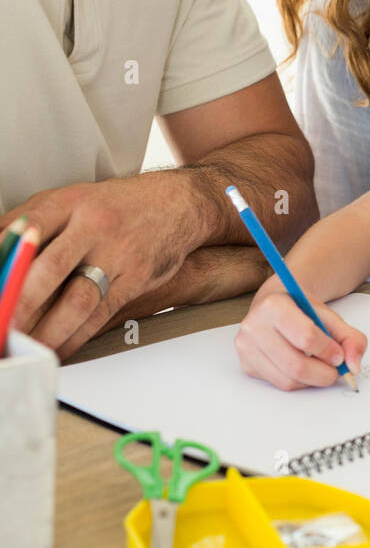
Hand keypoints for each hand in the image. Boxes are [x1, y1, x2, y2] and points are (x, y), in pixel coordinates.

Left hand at [0, 172, 201, 357]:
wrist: (176, 203)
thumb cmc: (114, 205)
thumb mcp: (69, 199)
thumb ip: (28, 222)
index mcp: (69, 202)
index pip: (28, 228)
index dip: (6, 258)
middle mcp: (93, 227)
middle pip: (50, 269)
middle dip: (20, 304)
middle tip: (3, 325)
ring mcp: (118, 254)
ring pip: (78, 300)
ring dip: (47, 331)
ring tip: (25, 348)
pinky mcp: (135, 279)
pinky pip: (101, 315)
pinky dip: (75, 337)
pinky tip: (57, 349)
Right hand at [235, 271, 366, 389]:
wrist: (276, 307)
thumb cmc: (302, 311)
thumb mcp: (329, 317)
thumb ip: (350, 338)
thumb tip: (354, 366)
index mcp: (274, 305)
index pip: (306, 337)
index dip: (328, 351)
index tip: (339, 355)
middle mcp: (254, 326)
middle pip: (296, 364)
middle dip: (323, 373)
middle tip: (335, 371)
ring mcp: (246, 347)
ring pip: (287, 380)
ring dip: (312, 380)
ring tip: (320, 368)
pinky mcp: (246, 365)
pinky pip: (279, 384)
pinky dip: (298, 382)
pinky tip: (303, 368)